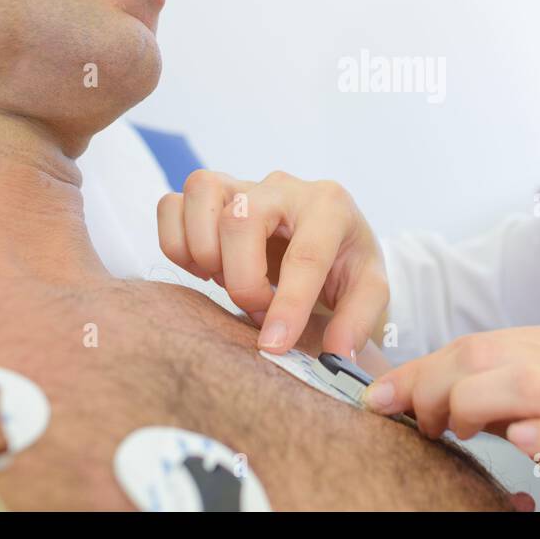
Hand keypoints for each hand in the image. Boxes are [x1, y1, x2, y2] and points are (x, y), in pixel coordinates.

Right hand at [156, 169, 388, 358]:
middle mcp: (283, 186)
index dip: (288, 304)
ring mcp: (242, 183)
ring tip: (227, 281)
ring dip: (204, 251)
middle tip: (257, 309)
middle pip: (240, 219)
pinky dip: (178, 243)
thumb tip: (335, 355)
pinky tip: (205, 269)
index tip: (275, 345)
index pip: (305, 254)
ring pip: (201, 194)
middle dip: (242, 279)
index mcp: (330, 207)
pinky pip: (170, 205)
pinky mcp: (211, 193)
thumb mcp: (368, 291)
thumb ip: (356, 322)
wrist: (329, 237)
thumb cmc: (345, 263)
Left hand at [363, 324, 539, 510]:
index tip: (381, 397)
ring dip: (473, 402)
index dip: (422, 367)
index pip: (479, 341)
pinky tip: (520, 441)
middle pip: (493, 355)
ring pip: (529, 380)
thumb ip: (489, 394)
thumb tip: (412, 388)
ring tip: (455, 431)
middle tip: (419, 422)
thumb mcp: (539, 413)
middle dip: (436, 384)